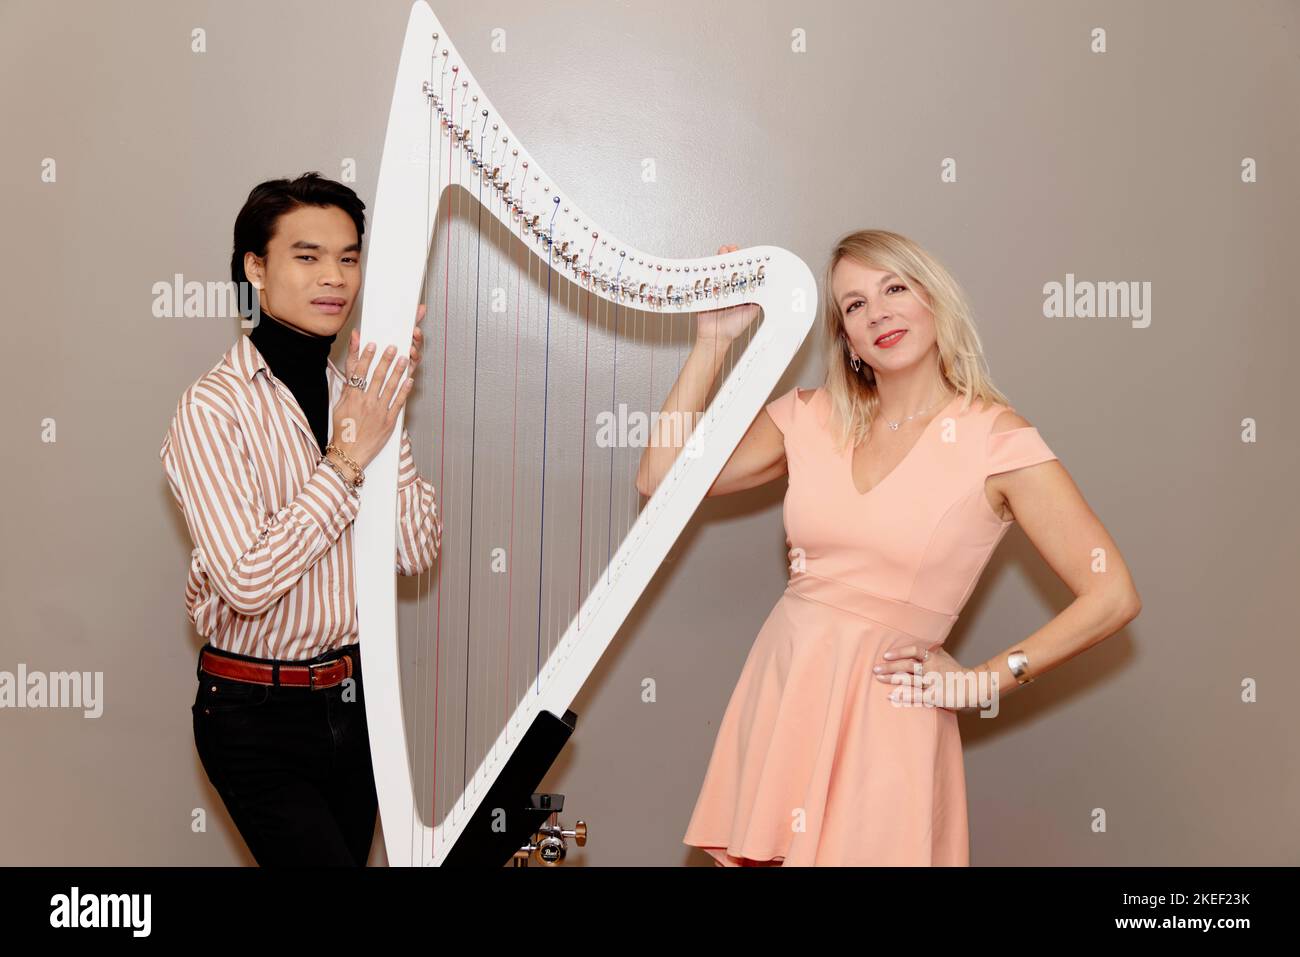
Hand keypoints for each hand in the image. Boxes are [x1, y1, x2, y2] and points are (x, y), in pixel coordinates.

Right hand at [330, 304, 425, 469]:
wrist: (349, 454)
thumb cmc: (343, 431)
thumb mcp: (339, 407)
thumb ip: (347, 389)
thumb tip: (352, 373)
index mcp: (352, 398)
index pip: (360, 372)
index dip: (366, 357)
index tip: (372, 344)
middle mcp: (366, 403)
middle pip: (377, 376)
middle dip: (386, 360)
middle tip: (393, 347)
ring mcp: (379, 412)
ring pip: (390, 387)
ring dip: (398, 371)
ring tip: (404, 359)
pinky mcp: (389, 422)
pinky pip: (399, 403)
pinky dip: (405, 391)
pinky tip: (410, 380)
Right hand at [696, 244, 759, 345]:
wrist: (715, 337)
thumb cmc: (733, 328)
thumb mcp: (751, 312)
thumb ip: (758, 300)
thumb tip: (768, 288)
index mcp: (741, 292)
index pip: (744, 273)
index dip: (745, 263)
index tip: (747, 254)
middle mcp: (730, 290)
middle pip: (731, 269)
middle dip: (732, 258)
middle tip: (733, 249)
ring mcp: (718, 290)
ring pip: (720, 271)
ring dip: (720, 260)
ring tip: (722, 252)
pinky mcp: (706, 293)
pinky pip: (707, 280)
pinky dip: (709, 271)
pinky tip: (712, 264)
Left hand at [873, 642, 980, 712]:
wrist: (974, 687)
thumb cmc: (959, 672)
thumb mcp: (947, 658)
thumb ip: (935, 651)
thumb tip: (927, 643)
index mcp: (934, 659)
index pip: (915, 650)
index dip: (899, 652)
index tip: (886, 655)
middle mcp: (932, 669)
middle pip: (908, 665)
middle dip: (890, 667)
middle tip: (875, 668)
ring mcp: (933, 683)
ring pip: (909, 679)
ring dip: (892, 679)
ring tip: (878, 678)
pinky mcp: (934, 697)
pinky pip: (916, 696)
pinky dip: (903, 695)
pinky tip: (891, 695)